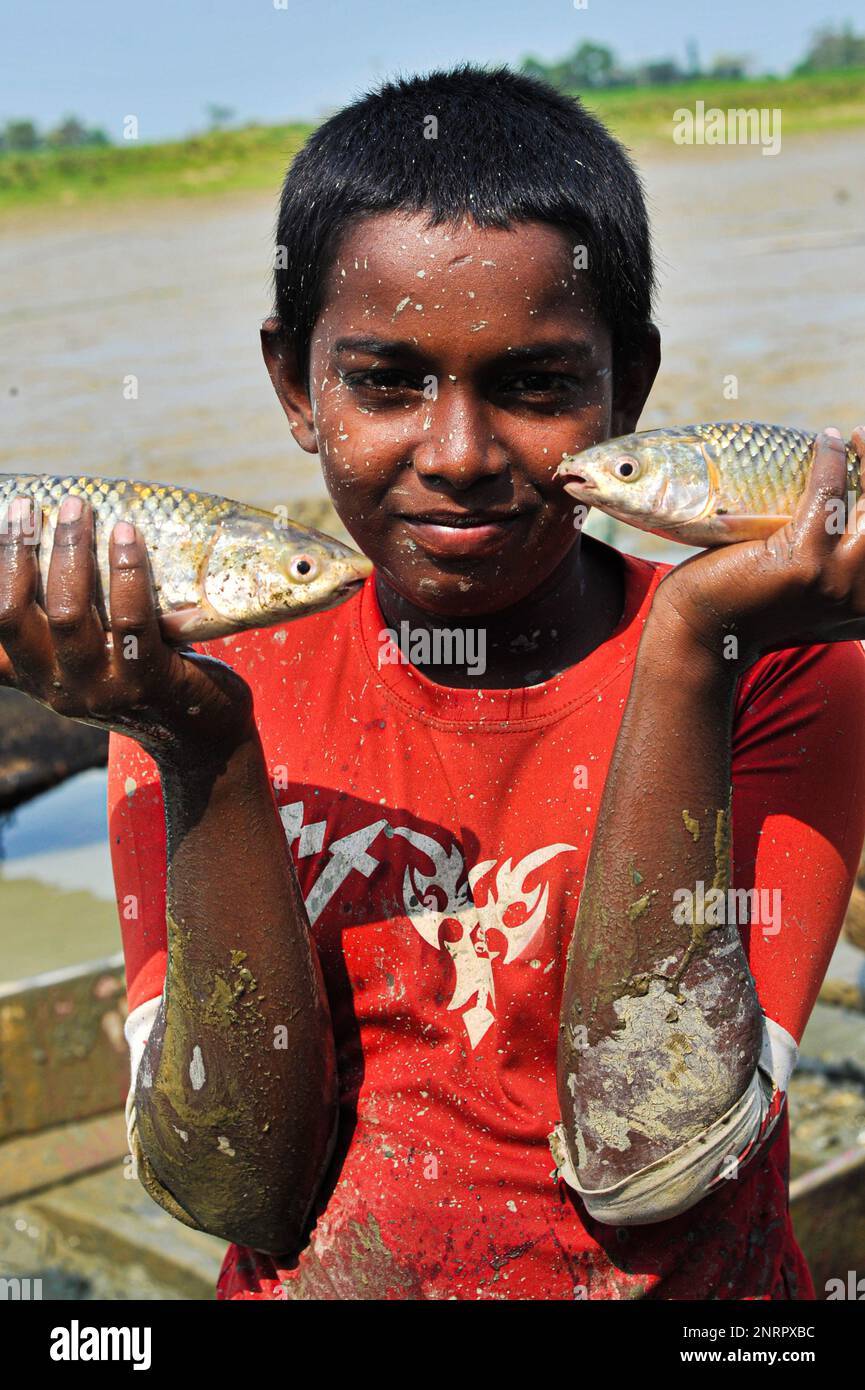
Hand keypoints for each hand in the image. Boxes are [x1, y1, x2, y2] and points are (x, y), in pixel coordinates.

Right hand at [0, 495, 253, 762]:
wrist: (203, 733)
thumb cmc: (143, 676)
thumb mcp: (88, 660)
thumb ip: (57, 632)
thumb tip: (29, 558)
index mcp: (35, 676)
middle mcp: (56, 688)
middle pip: (12, 615)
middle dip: (14, 553)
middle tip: (27, 506)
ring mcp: (100, 689)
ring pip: (68, 614)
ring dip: (70, 553)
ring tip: (78, 509)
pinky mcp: (147, 682)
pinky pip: (130, 620)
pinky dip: (127, 571)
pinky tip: (127, 536)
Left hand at [650, 426, 864, 672]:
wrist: (703, 630)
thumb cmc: (751, 604)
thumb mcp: (812, 592)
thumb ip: (840, 570)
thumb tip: (855, 519)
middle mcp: (863, 596)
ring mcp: (838, 580)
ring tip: (858, 436)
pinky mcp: (805, 562)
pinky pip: (829, 497)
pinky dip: (831, 463)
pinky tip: (828, 443)